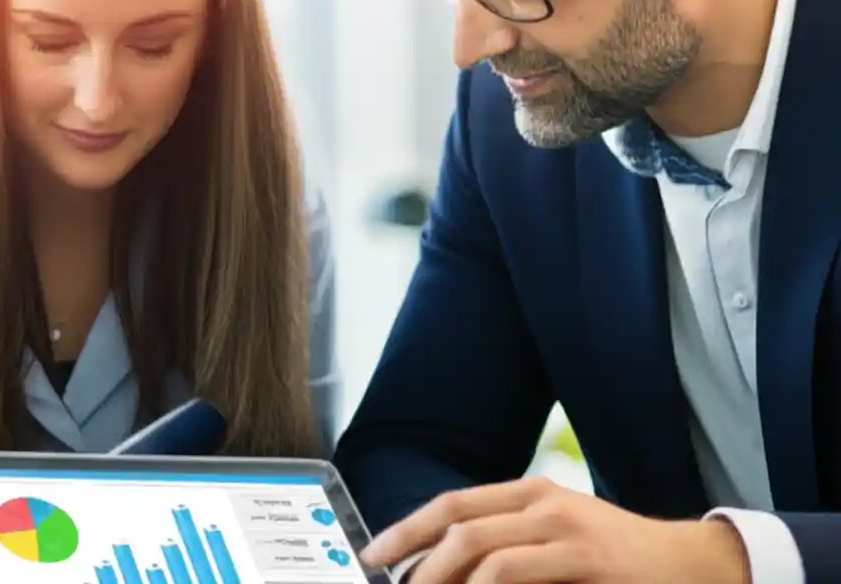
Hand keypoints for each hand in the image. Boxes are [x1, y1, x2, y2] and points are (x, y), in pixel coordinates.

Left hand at [361, 477, 750, 583]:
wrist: (692, 565)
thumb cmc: (617, 560)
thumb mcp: (557, 540)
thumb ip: (509, 547)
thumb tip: (447, 572)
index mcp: (530, 493)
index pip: (453, 504)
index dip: (408, 530)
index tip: (375, 556)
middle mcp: (543, 501)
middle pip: (458, 524)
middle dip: (416, 560)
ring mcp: (565, 527)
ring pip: (480, 549)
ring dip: (443, 579)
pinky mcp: (585, 557)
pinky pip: (514, 572)